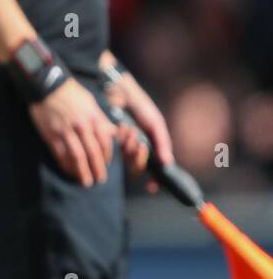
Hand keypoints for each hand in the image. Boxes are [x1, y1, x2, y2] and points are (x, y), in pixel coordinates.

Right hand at [29, 79, 116, 186]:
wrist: (46, 84)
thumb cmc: (70, 92)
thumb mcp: (90, 102)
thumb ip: (101, 119)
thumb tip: (112, 132)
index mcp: (93, 118)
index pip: (104, 142)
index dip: (107, 156)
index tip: (106, 164)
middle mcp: (81, 126)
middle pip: (93, 152)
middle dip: (97, 168)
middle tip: (100, 179)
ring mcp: (65, 131)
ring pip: (77, 156)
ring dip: (82, 171)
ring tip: (86, 181)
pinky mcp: (51, 134)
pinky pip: (60, 153)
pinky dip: (65, 165)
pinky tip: (69, 171)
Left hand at [106, 71, 174, 194]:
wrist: (118, 91)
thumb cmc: (140, 106)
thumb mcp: (155, 122)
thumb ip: (162, 142)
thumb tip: (167, 163)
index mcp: (151, 147)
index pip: (154, 171)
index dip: (153, 181)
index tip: (150, 187)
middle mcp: (137, 149)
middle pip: (138, 166)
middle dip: (138, 155)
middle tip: (138, 140)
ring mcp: (123, 145)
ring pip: (127, 158)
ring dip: (129, 145)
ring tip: (129, 129)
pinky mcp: (110, 140)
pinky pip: (115, 148)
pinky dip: (120, 139)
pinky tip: (121, 127)